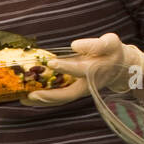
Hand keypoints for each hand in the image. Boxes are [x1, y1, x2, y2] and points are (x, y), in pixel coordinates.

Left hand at [27, 32, 143, 105]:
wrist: (120, 67)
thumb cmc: (112, 51)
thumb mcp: (109, 43)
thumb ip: (94, 45)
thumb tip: (74, 45)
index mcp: (95, 71)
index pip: (79, 70)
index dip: (66, 67)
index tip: (51, 62)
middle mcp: (87, 86)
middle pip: (67, 94)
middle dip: (49, 96)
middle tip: (31, 95)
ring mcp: (80, 91)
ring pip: (61, 100)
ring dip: (43, 101)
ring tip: (24, 99)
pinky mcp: (74, 92)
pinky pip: (58, 98)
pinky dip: (44, 99)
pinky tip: (28, 98)